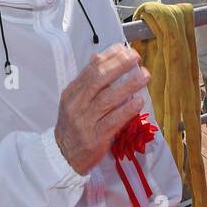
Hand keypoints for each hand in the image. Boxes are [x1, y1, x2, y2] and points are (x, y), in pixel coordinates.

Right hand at [54, 44, 149, 174]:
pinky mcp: (95, 138)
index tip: (125, 49)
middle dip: (119, 66)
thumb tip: (97, 57)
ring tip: (145, 76)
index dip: (109, 57)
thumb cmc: (73, 126)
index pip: (91, 70)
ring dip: (128, 85)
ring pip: (107, 99)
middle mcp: (76, 105)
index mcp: (72, 93)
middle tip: (136, 57)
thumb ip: (86, 81)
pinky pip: (113, 121)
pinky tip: (139, 101)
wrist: (62, 156)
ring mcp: (85, 122)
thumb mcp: (73, 101)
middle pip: (98, 80)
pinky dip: (126, 110)